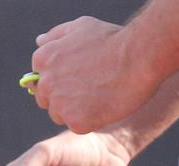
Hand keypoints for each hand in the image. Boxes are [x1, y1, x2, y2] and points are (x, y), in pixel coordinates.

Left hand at [29, 17, 162, 132]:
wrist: (138, 57)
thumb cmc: (113, 39)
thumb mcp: (81, 26)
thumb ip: (57, 35)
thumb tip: (40, 41)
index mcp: (43, 59)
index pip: (41, 78)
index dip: (61, 78)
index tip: (80, 75)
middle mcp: (45, 83)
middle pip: (47, 100)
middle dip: (64, 96)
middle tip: (91, 87)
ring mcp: (59, 104)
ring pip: (60, 115)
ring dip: (76, 110)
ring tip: (99, 95)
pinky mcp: (75, 122)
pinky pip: (78, 126)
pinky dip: (91, 120)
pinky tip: (105, 105)